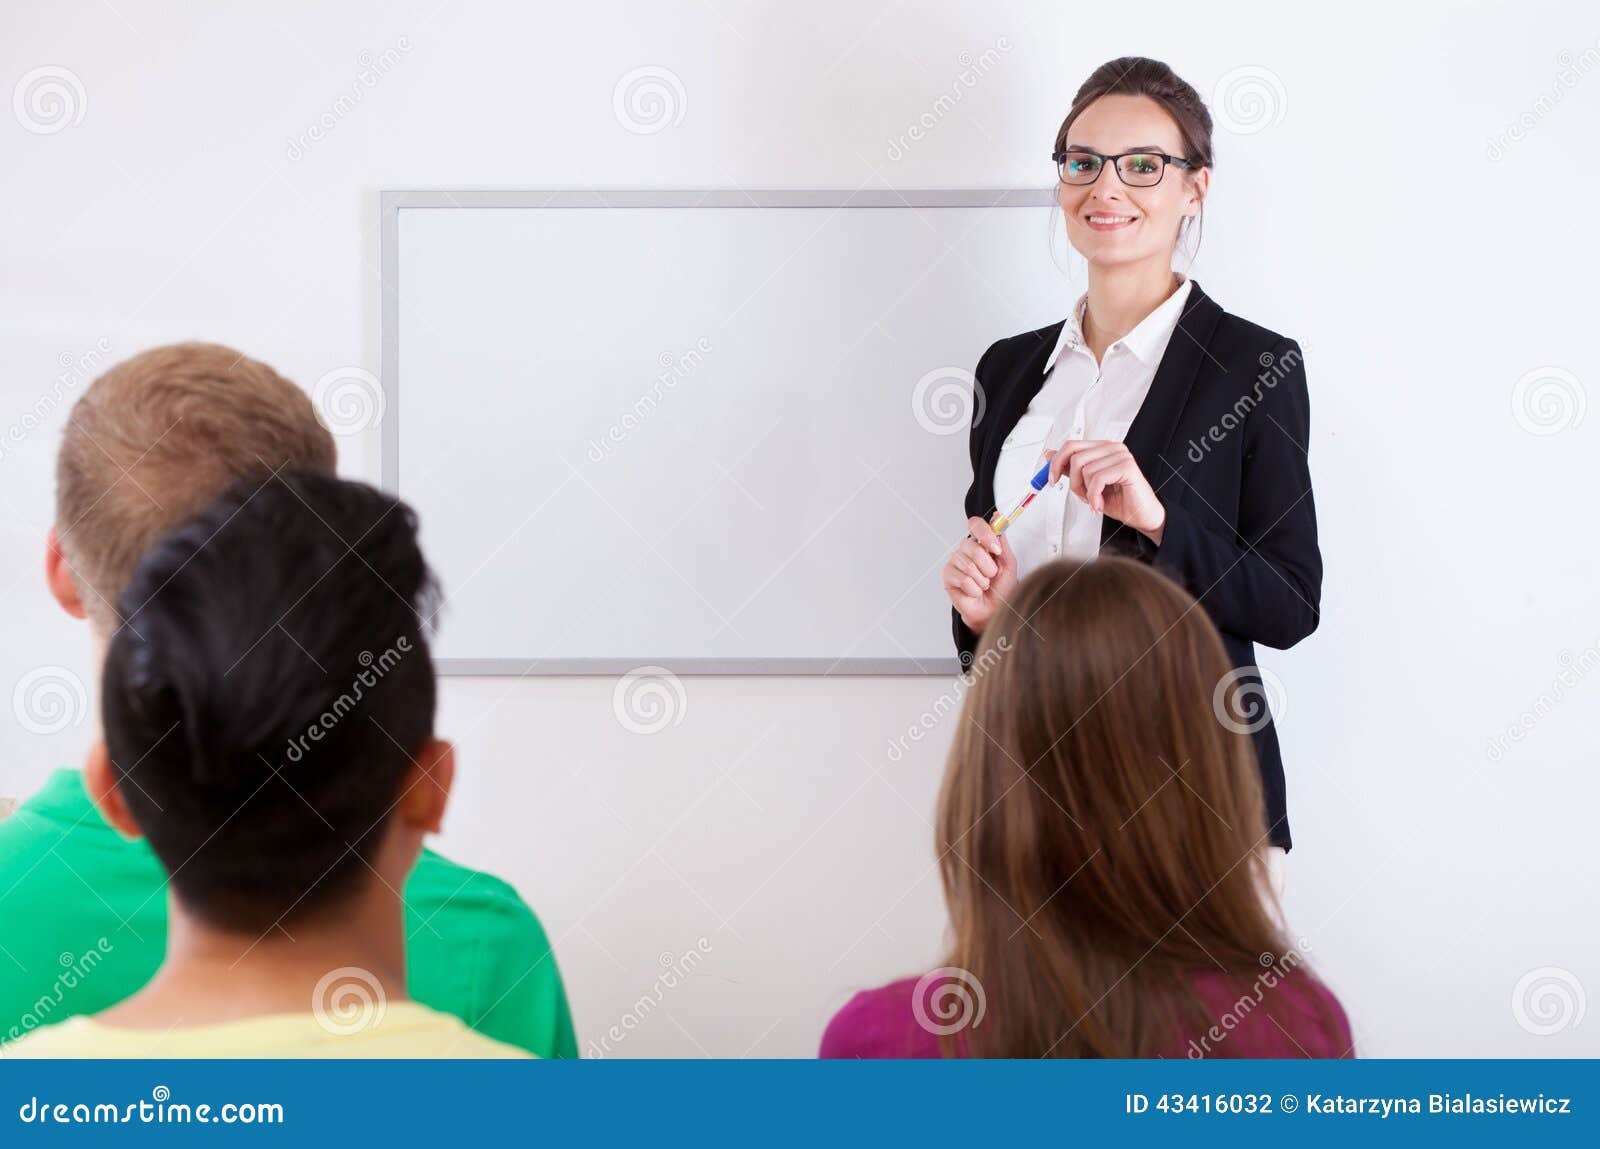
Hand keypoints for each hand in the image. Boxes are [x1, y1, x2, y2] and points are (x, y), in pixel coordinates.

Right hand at [943, 516, 1018, 633]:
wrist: (994, 611)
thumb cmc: (1001, 589)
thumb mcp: (1008, 564)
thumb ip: (1003, 543)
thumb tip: (998, 518)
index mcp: (980, 543)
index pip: (975, 524)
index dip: (985, 534)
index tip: (996, 549)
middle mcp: (966, 550)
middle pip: (973, 546)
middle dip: (988, 566)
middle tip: (991, 575)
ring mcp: (955, 562)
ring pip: (969, 565)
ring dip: (982, 580)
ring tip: (983, 585)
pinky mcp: (948, 576)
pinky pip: (963, 579)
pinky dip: (974, 589)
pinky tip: (974, 592)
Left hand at [1045, 440, 1165, 542]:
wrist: (1142, 516)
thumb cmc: (1120, 500)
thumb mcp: (1087, 484)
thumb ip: (1071, 469)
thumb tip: (1050, 455)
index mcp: (1102, 448)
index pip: (1071, 445)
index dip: (1057, 462)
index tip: (1052, 479)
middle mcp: (1112, 448)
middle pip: (1075, 456)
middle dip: (1073, 481)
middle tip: (1081, 495)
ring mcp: (1120, 455)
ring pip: (1085, 469)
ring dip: (1085, 491)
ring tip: (1096, 500)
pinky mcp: (1127, 466)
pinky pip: (1097, 479)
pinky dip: (1094, 496)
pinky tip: (1099, 504)